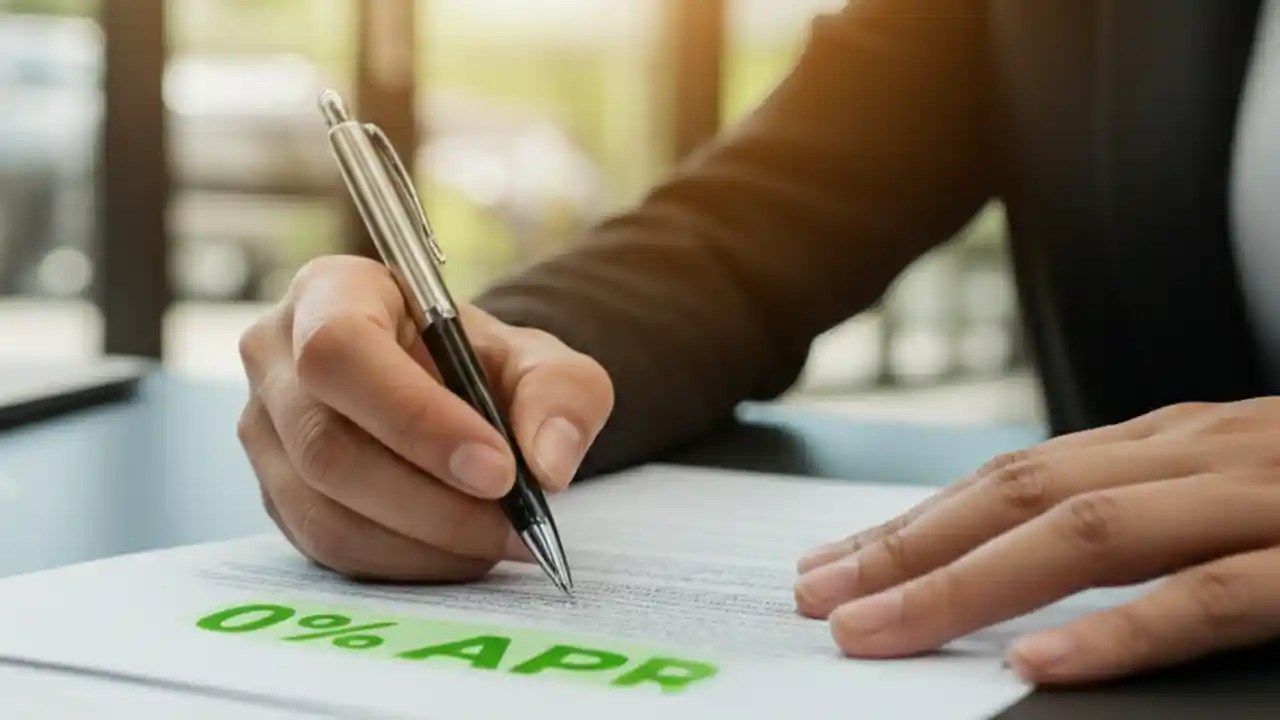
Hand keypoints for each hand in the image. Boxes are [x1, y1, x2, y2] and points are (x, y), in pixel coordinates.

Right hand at [237, 256, 612, 581]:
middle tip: (514, 524)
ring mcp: (265, 432)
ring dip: (425, 541)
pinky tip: (461, 550)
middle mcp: (276, 357)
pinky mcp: (274, 496)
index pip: (341, 350)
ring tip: (500, 540)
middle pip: (326, 444)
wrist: (452, 394)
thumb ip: (561, 394)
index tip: (498, 469)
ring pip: (325, 510)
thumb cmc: (483, 364)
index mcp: (330, 292)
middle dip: (432, 500)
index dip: (415, 418)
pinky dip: (405, 563)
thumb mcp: (541, 360)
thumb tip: (550, 463)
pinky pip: (328, 548)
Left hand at [794, 400, 1279, 684]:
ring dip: (964, 582)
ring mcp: (1254, 503)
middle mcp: (1194, 459)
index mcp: (1169, 446)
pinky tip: (1034, 665)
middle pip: (1021, 498)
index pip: (1014, 481)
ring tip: (874, 628)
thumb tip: (1028, 558)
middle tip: (815, 594)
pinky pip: (1205, 599)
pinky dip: (1115, 633)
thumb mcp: (1237, 487)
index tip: (834, 562)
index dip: (915, 524)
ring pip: (1087, 535)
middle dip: (906, 547)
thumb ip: (1147, 511)